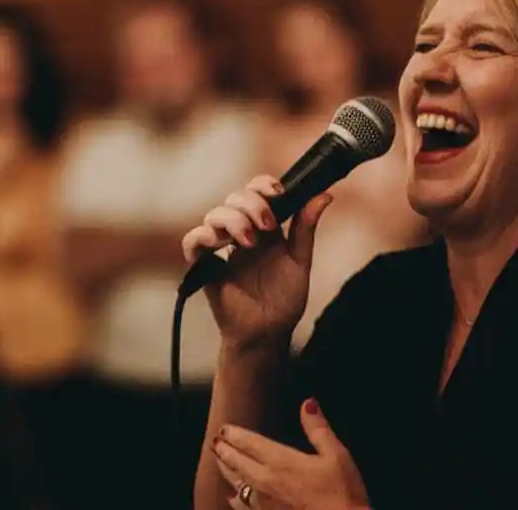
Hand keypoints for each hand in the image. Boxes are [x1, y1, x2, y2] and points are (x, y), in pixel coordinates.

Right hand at [181, 175, 332, 348]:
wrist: (268, 332)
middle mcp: (241, 232)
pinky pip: (192, 240)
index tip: (277, 193)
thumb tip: (325, 195)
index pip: (255, 191)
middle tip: (268, 226)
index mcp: (264, 228)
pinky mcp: (204, 265)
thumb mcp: (299, 261)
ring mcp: (220, 247)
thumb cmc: (283, 299)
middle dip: (253, 204)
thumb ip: (305, 228)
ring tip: (249, 242)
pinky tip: (221, 244)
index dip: (263, 185)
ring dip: (234, 220)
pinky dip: (203, 235)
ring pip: (214, 214)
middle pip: (235, 197)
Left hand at [212, 399, 368, 509]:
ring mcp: (263, 503)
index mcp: (281, 462)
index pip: (250, 443)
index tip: (224, 428)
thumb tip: (308, 403)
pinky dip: (234, 497)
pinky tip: (231, 496)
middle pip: (237, 462)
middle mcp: (266, 481)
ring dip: (226, 470)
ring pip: (236, 483)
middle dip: (224, 450)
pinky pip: (242, 506)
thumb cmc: (341, 493)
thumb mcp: (336, 455)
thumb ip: (318, 429)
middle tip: (215, 441)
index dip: (235, 434)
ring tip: (219, 461)